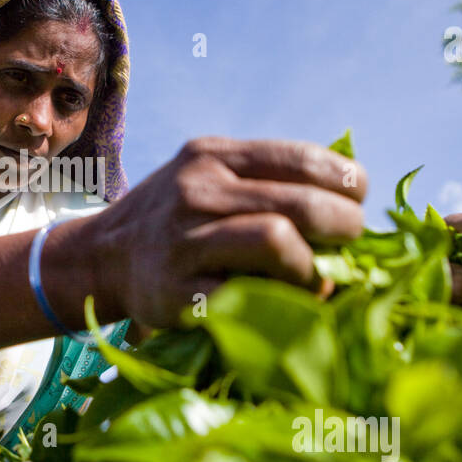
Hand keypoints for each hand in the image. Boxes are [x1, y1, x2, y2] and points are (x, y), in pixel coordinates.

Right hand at [85, 137, 366, 329]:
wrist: (103, 257)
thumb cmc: (177, 218)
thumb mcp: (208, 175)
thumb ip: (265, 177)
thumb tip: (349, 196)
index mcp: (212, 156)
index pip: (302, 158)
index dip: (347, 181)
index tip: (358, 199)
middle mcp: (196, 191)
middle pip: (302, 203)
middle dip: (344, 227)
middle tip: (349, 243)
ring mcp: (184, 242)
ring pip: (277, 241)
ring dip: (313, 267)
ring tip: (318, 277)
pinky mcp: (177, 293)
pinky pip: (248, 296)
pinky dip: (280, 303)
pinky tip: (286, 305)